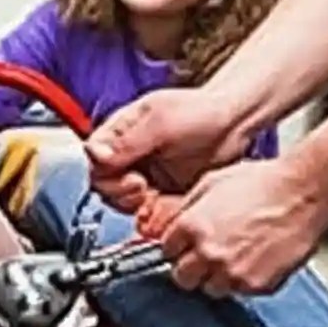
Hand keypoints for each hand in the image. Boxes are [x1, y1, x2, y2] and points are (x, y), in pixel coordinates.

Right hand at [85, 88, 253, 207]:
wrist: (233, 126)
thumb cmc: (200, 112)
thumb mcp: (160, 121)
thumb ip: (127, 141)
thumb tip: (95, 154)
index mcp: (118, 134)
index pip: (94, 162)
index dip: (106, 175)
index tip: (131, 175)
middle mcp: (127, 156)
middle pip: (104, 187)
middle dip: (121, 193)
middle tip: (143, 187)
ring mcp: (143, 176)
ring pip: (122, 203)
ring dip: (136, 206)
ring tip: (156, 195)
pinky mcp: (160, 195)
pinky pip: (146, 213)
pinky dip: (154, 215)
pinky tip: (167, 206)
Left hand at [160, 159, 327, 296]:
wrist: (305, 192)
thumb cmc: (265, 182)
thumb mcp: (213, 182)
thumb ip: (188, 209)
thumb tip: (175, 225)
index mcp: (191, 227)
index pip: (166, 252)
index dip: (178, 248)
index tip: (187, 246)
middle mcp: (207, 253)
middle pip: (182, 278)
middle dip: (192, 268)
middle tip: (208, 256)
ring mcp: (231, 273)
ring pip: (211, 289)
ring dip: (219, 277)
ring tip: (237, 256)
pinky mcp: (256, 285)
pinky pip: (241, 291)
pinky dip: (246, 280)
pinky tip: (256, 259)